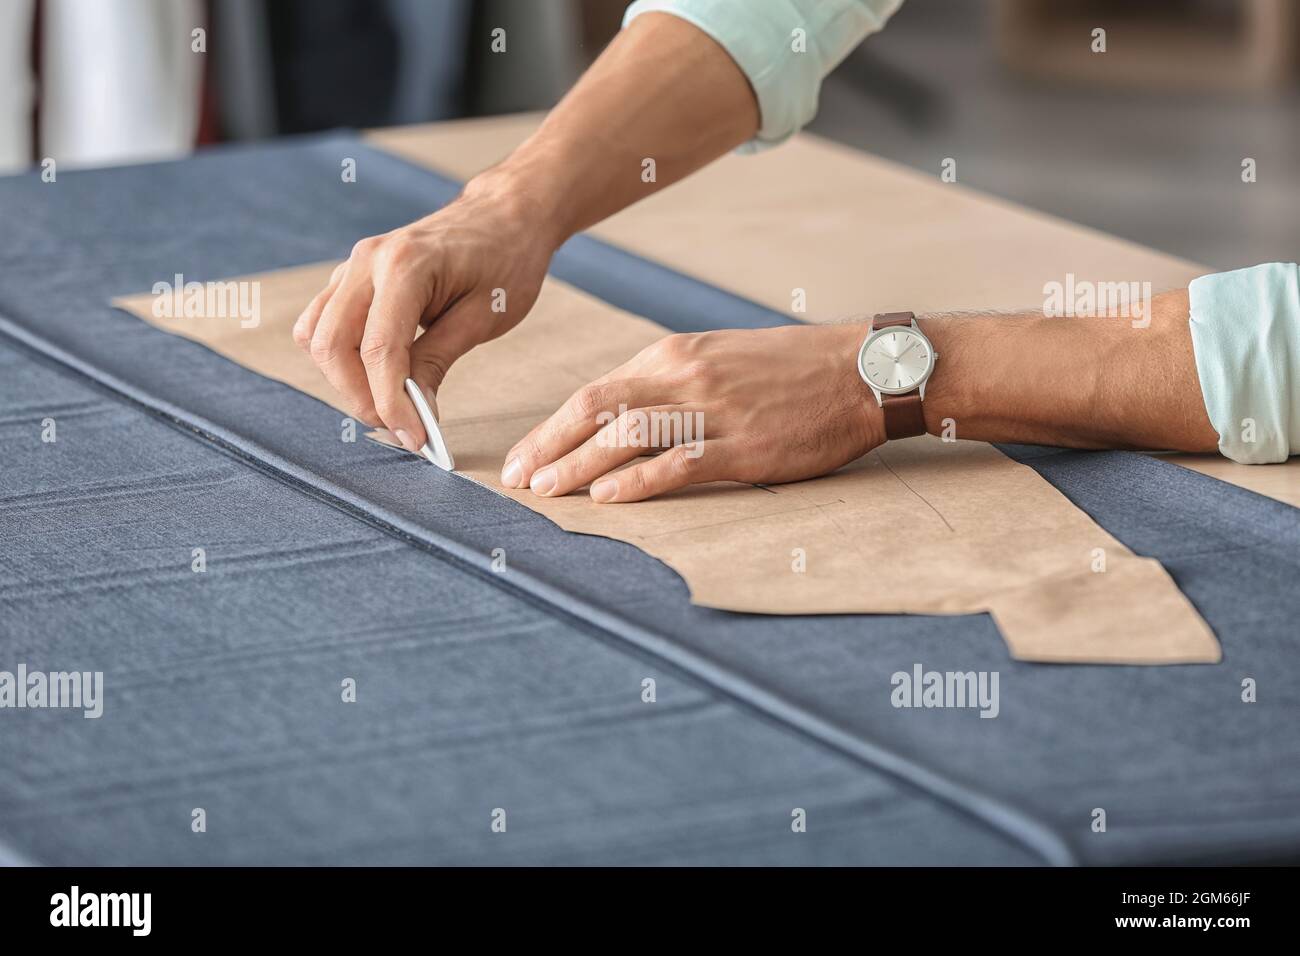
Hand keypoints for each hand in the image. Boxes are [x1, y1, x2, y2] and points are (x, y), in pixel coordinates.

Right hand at [293, 174, 558, 451]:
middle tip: (400, 427)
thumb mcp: (483, 316)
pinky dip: (339, 358)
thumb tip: (410, 410)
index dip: (391, 402)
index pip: (379, 348)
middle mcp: (367, 261)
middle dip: (360, 396)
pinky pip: (322, 324)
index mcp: (406, 264)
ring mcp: (353, 266)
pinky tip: (376, 376)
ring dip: (344, 380)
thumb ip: (438, 359)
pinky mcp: (351, 278)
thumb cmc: (505, 261)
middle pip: (331, 344)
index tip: (415, 438)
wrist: (503, 217)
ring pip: (316, 336)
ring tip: (389, 404)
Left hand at [500, 323, 884, 501]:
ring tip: (546, 492)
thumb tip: (623, 414)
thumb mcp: (720, 357)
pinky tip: (607, 497)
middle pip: (597, 409)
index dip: (553, 427)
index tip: (525, 456)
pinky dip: (638, 480)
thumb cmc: (791, 368)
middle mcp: (686, 376)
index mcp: (675, 355)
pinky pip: (680, 462)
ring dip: (579, 464)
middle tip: (516, 481)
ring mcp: (716, 411)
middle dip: (550, 447)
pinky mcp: (747, 445)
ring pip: (629, 434)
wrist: (863, 369)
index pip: (596, 392)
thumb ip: (671, 381)